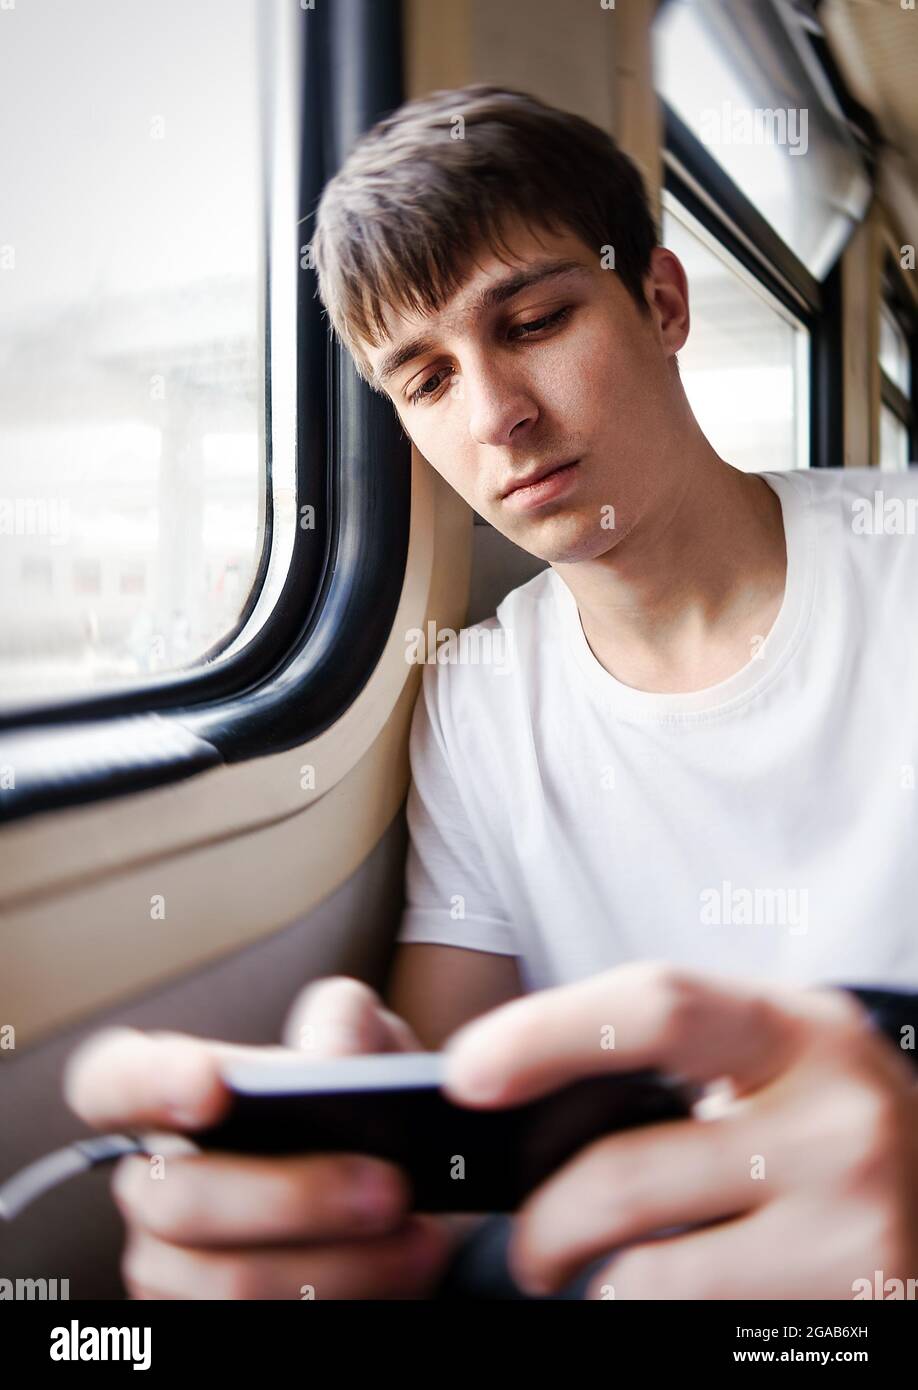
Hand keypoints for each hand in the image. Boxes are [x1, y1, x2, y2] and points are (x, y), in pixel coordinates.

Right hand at [63, 977, 453, 1298]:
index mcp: (175, 1097)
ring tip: (420, 1239)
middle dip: (295, 1197)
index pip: (109, 1081)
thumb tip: (328, 1056)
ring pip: (227, 1283)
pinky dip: (346, 1303)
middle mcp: (156, 1186)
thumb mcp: (370, 1048)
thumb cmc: (367, 1116)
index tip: (214, 1089)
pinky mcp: (209, 1329)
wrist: (413, 1210)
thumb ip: (345, 1020)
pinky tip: (402, 1274)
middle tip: (391, 1187)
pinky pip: (261, 1332)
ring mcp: (171, 1271)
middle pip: (181, 1201)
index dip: (145, 1082)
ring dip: (341, 1265)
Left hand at [441, 961, 917, 1298]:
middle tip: (528, 1244)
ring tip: (591, 1279)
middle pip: (625, 1174)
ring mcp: (855, 1224)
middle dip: (542, 1223)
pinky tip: (673, 1299)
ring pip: (646, 1277)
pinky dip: (651, 1317)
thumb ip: (681, 1058)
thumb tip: (517, 1090)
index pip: (656, 1006)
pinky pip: (694, 1328)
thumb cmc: (836, 1124)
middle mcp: (839, 1119)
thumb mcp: (778, 1060)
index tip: (466, 1073)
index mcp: (800, 1029)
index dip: (545, 1034)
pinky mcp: (858, 1309)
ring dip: (590, 1288)